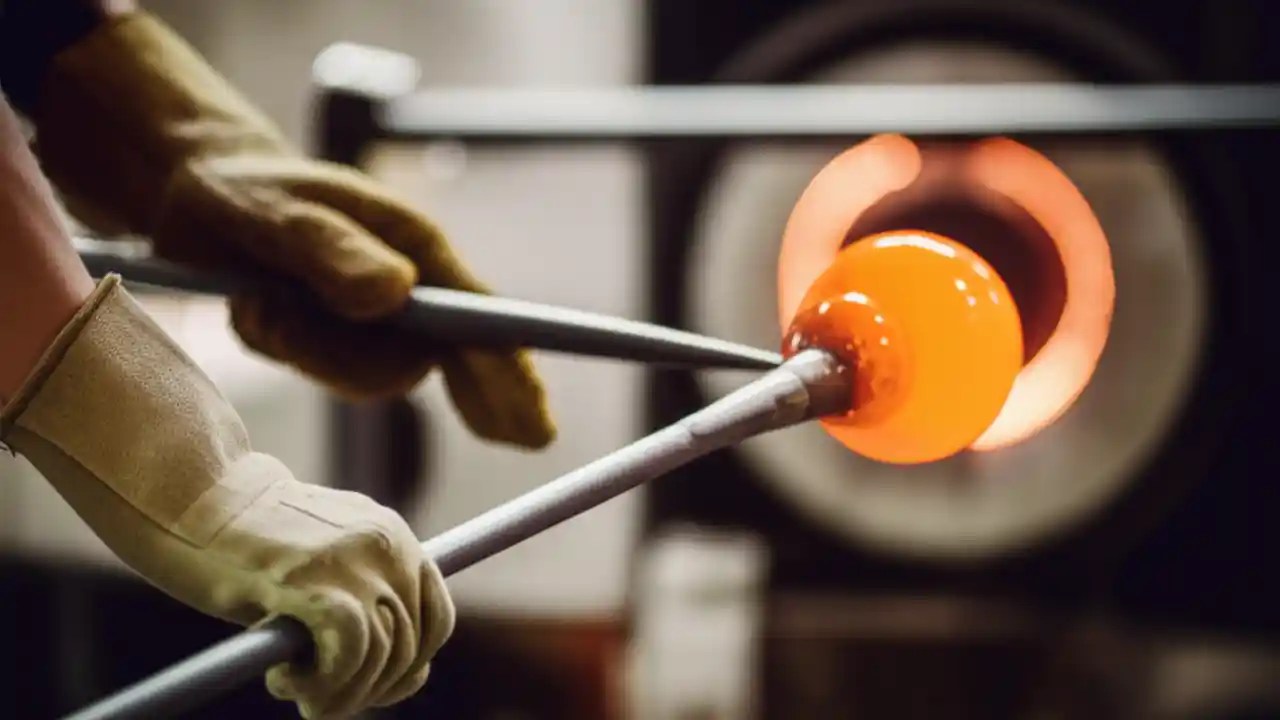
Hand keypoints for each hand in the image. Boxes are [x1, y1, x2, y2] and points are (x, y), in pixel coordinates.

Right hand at [1, 277, 454, 718]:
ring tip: (295, 691)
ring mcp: (354, 561)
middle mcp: (387, 546)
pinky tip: (285, 680)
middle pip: (409, 646)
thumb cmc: (246, 536)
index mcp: (394, 537)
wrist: (191, 493)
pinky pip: (349, 653)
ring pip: (380, 657)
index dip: (408, 669)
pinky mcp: (315, 579)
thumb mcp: (323, 560)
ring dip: (340, 694)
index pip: (435, 619)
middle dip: (371, 690)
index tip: (373, 690)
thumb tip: (401, 676)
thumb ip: (362, 600)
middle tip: (322, 704)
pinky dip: (324, 684)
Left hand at [153, 154, 554, 448]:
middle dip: (482, 397)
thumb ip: (331, 252)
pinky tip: (254, 304)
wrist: (196, 192)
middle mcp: (406, 288)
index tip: (540, 425)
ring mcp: (372, 319)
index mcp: (413, 248)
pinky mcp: (332, 339)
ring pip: (370, 375)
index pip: (481, 316)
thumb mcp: (276, 214)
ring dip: (314, 353)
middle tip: (524, 438)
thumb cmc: (245, 189)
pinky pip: (320, 370)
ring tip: (262, 301)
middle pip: (453, 360)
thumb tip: (395, 294)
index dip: (514, 372)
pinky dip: (282, 346)